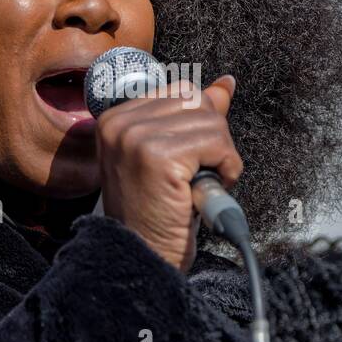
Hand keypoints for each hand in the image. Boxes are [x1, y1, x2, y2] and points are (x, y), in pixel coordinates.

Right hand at [96, 74, 241, 271]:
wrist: (143, 257)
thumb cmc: (157, 213)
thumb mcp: (172, 157)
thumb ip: (194, 117)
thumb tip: (225, 84)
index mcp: (115, 118)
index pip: (181, 90)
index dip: (200, 125)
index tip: (190, 159)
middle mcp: (120, 122)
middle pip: (197, 101)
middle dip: (212, 139)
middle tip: (196, 175)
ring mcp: (136, 137)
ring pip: (212, 122)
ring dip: (220, 158)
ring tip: (197, 185)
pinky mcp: (158, 155)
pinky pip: (217, 143)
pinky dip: (226, 169)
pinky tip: (203, 191)